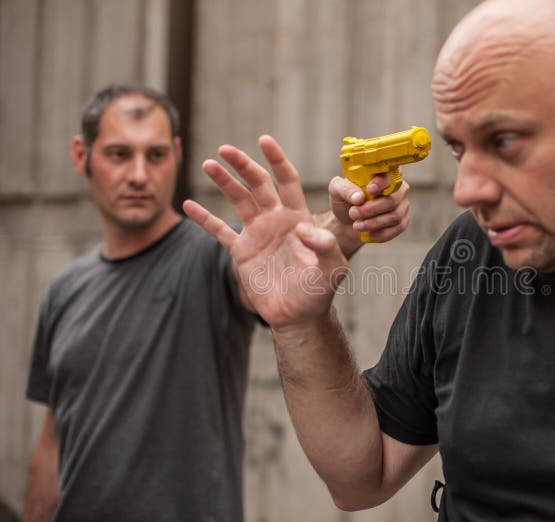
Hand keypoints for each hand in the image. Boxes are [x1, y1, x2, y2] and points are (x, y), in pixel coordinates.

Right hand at [183, 135, 346, 329]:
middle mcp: (276, 219)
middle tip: (226, 149)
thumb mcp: (333, 267)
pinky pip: (219, 230)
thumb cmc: (320, 290)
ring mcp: (257, 233)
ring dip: (224, 181)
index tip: (264, 140)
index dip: (277, 160)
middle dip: (243, 165)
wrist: (298, 315)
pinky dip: (204, 218)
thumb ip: (325, 246)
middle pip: (258, 184)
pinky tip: (188, 204)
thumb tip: (302, 229)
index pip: (287, 181)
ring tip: (208, 163)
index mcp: (298, 217)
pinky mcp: (242, 251)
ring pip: (238, 199)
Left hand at [328, 172, 410, 243]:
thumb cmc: (345, 201)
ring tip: (357, 225)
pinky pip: (398, 228)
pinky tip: (370, 233)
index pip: (390, 174)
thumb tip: (359, 197)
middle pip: (393, 199)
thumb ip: (345, 189)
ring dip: (374, 223)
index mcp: (382, 173)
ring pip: (395, 215)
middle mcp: (397, 187)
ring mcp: (402, 204)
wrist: (348, 221)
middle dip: (372, 209)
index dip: (382, 182)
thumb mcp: (337, 190)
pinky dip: (382, 233)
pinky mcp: (402, 221)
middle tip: (354, 213)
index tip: (369, 190)